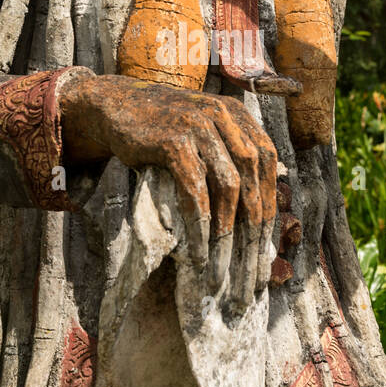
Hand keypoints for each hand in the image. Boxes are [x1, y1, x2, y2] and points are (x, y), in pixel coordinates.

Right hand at [59, 72, 276, 299]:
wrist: (115, 104)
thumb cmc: (161, 132)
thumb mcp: (203, 137)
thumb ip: (230, 161)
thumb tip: (257, 220)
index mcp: (240, 118)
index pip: (268, 171)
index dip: (270, 216)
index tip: (264, 258)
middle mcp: (225, 118)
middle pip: (254, 185)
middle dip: (253, 239)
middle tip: (248, 281)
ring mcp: (201, 126)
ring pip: (229, 191)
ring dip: (227, 240)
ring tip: (220, 278)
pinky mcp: (174, 140)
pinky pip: (195, 192)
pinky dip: (200, 227)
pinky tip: (198, 257)